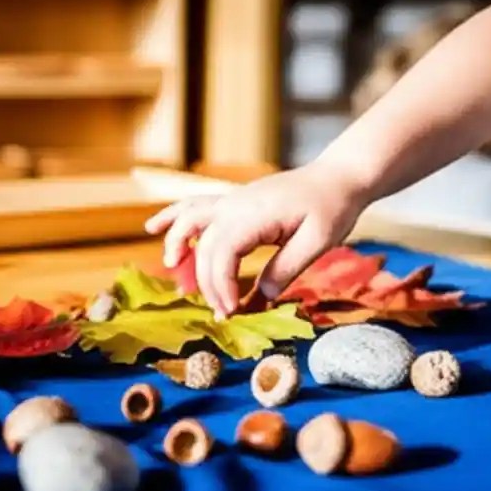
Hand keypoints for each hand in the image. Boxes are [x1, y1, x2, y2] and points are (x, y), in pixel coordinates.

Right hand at [144, 164, 366, 318]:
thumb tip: (260, 299)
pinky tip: (152, 227)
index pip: (222, 253)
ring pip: (190, 220)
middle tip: (223, 312)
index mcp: (254, 215)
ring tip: (170, 265)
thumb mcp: (318, 242)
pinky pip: (196, 207)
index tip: (232, 310)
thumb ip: (285, 269)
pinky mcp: (234, 202)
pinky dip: (173, 216)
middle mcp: (235, 205)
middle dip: (208, 282)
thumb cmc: (332, 208)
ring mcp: (232, 201)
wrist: (337, 178)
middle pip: (206, 246)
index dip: (221, 286)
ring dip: (176, 242)